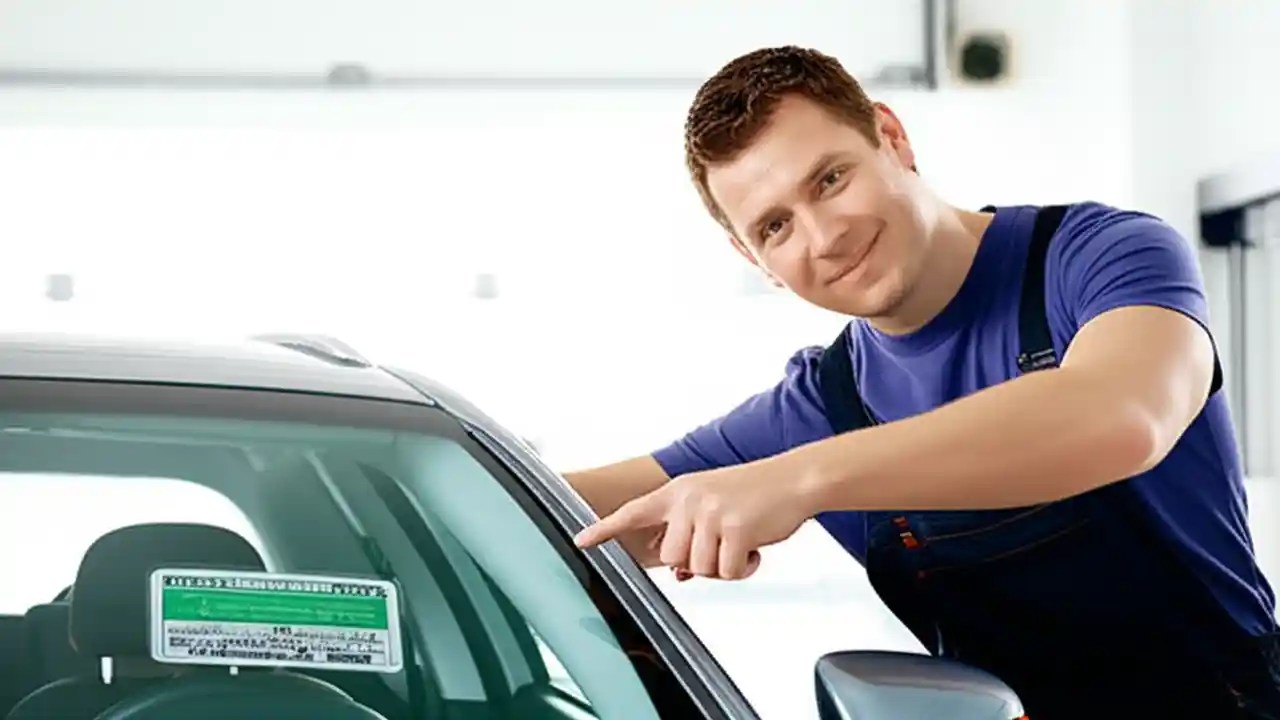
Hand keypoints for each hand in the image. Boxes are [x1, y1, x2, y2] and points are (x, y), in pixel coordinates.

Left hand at [573, 457, 816, 579]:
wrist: (794, 479)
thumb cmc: (754, 494)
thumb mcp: (713, 505)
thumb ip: (690, 533)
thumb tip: (679, 574)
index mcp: (678, 492)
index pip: (633, 512)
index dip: (605, 530)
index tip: (581, 541)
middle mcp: (689, 500)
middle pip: (672, 557)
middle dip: (698, 561)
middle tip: (722, 544)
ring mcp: (711, 513)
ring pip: (699, 569)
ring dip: (724, 566)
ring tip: (741, 541)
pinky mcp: (735, 529)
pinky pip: (728, 572)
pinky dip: (744, 569)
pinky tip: (755, 548)